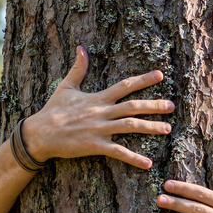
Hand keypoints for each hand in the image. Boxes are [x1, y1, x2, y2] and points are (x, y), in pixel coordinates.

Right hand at [23, 44, 174, 169]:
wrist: (39, 133)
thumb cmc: (53, 110)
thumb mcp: (66, 87)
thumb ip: (78, 68)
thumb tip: (81, 48)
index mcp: (97, 98)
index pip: (124, 86)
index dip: (143, 80)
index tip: (160, 75)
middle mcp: (102, 112)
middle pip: (133, 106)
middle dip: (154, 105)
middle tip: (172, 106)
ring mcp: (99, 129)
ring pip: (130, 127)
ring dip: (150, 128)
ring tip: (167, 129)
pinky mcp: (94, 145)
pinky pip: (118, 152)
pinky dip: (133, 158)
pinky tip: (148, 163)